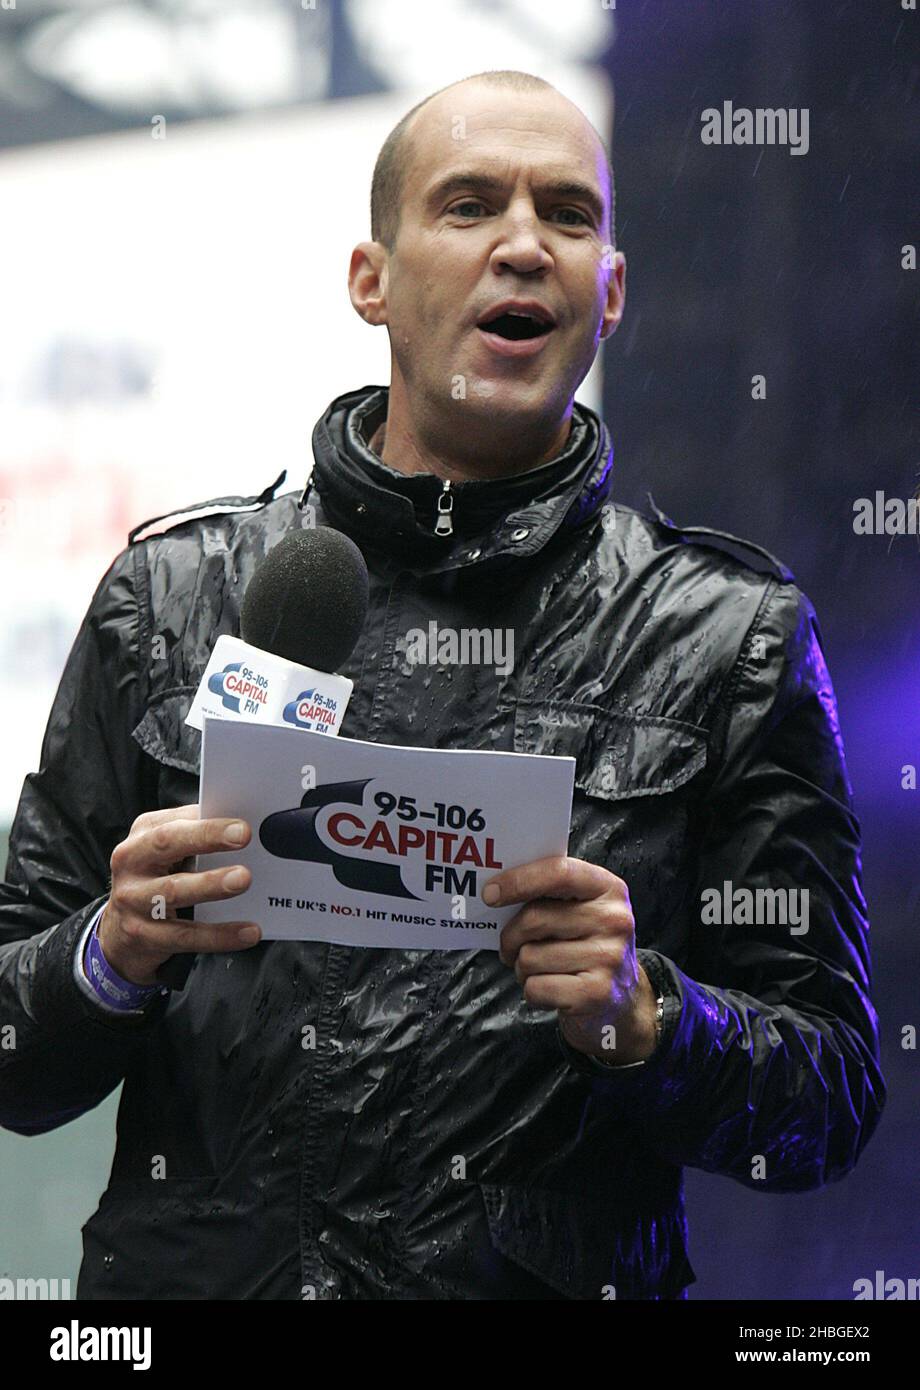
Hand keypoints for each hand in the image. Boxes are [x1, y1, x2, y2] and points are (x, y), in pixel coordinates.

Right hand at [98, 804, 260, 985]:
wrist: (120, 930)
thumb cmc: (156, 878)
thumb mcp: (168, 852)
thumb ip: (197, 836)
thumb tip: (243, 830)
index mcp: (142, 835)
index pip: (174, 821)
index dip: (207, 822)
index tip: (241, 824)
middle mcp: (131, 864)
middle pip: (167, 844)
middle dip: (207, 837)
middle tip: (244, 836)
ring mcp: (133, 901)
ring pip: (174, 891)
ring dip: (211, 884)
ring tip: (244, 880)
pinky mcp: (143, 935)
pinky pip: (185, 936)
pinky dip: (219, 935)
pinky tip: (248, 932)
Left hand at [486, 855, 657, 1064]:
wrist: (622, 999)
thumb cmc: (587, 946)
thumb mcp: (581, 910)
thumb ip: (549, 895)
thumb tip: (495, 892)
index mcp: (608, 889)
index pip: (560, 872)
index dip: (519, 880)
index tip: (489, 893)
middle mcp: (614, 920)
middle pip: (535, 918)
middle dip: (510, 936)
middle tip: (510, 947)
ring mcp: (608, 957)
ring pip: (530, 957)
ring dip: (523, 968)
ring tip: (541, 970)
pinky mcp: (596, 993)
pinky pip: (536, 987)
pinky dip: (533, 991)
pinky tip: (551, 989)